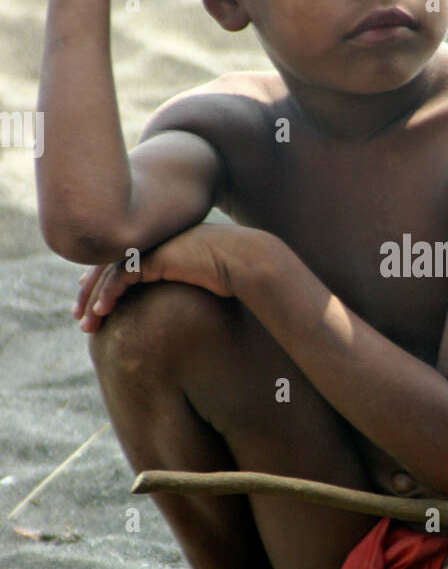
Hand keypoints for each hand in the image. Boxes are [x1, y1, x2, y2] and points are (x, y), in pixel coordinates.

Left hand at [72, 224, 262, 331]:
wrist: (247, 261)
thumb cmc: (234, 275)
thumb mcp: (204, 283)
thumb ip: (185, 289)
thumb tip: (185, 308)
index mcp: (161, 245)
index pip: (122, 262)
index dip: (104, 283)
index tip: (96, 305)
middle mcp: (152, 242)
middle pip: (108, 266)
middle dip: (90, 293)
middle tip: (79, 317)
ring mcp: (152, 247)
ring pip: (109, 273)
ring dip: (93, 300)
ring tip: (86, 325)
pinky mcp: (154, 257)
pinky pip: (121, 276)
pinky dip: (108, 294)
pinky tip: (102, 312)